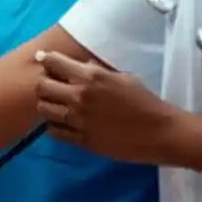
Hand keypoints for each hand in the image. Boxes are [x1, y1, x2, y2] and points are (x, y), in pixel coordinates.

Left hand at [34, 50, 182, 163]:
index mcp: (91, 76)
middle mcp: (79, 96)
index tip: (45, 62)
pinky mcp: (81, 140)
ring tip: (57, 105)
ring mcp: (78, 120)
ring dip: (48, 105)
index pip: (53, 62)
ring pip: (43, 109)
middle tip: (53, 86)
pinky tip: (64, 123)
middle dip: (44, 84)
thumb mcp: (122, 77)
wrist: (161, 132)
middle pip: (41, 86)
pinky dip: (55, 126)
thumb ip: (96, 70)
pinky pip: (54, 131)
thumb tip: (78, 65)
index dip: (46, 60)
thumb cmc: (145, 101)